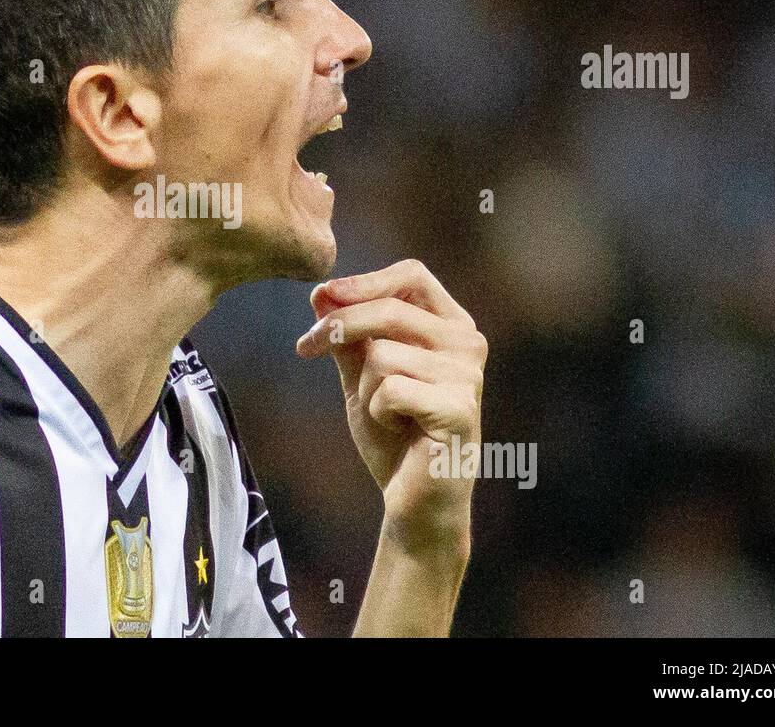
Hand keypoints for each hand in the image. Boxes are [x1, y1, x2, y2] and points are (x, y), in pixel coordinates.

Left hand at [295, 260, 486, 546]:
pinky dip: (378, 410)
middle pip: (390, 308)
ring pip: (383, 353)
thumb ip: (346, 335)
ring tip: (386, 412)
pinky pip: (390, 389)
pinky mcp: (460, 408)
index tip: (320, 297)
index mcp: (451, 324)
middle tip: (306, 347)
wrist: (412, 499)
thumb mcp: (362, 375)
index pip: (411, 275)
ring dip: (365, 386)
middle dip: (338, 327)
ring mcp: (468, 375)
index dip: (362, 282)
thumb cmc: (392, 433)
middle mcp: (467, 342)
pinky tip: (401, 429)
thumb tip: (321, 293)